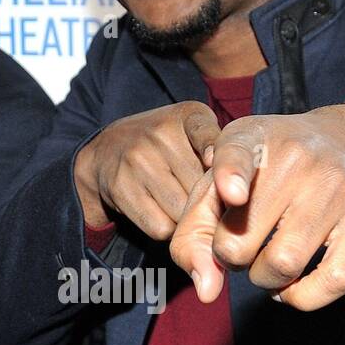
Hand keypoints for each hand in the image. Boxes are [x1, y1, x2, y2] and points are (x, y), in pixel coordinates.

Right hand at [73, 100, 220, 236]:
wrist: (108, 149)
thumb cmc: (166, 145)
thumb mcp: (195, 131)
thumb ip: (221, 149)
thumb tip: (235, 190)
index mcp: (187, 116)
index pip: (205, 134)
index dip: (213, 151)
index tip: (216, 165)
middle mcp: (159, 134)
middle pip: (199, 189)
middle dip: (204, 200)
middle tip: (194, 194)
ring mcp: (137, 160)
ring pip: (181, 212)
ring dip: (185, 217)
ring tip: (177, 200)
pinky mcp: (120, 187)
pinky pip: (160, 226)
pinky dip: (165, 228)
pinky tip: (160, 211)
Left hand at [170, 101, 344, 309]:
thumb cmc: (272, 174)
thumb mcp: (225, 182)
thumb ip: (195, 233)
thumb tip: (206, 291)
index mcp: (253, 138)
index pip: (237, 153)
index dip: (231, 175)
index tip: (232, 193)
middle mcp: (299, 158)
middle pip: (240, 241)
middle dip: (231, 258)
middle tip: (245, 246)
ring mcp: (339, 189)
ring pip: (282, 266)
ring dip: (264, 280)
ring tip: (267, 264)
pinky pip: (332, 282)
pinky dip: (302, 297)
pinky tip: (291, 286)